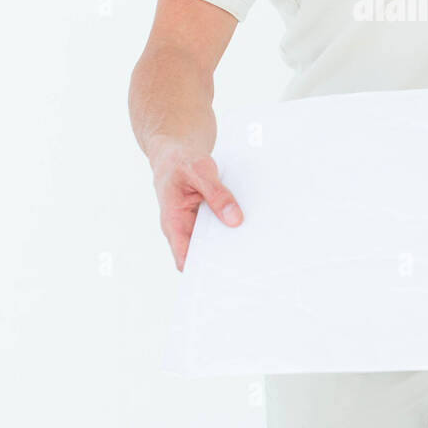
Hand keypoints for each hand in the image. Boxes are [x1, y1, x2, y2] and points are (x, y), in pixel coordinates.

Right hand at [151, 143, 243, 269]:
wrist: (175, 152)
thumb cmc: (180, 161)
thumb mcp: (199, 171)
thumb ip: (216, 194)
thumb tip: (235, 220)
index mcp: (173, 222)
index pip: (184, 259)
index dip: (202, 270)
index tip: (223, 275)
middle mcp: (183, 228)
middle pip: (203, 254)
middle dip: (222, 258)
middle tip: (247, 262)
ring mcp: (194, 224)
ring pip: (213, 242)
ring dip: (230, 242)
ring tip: (253, 246)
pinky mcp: (205, 217)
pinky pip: (219, 227)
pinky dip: (231, 227)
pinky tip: (249, 227)